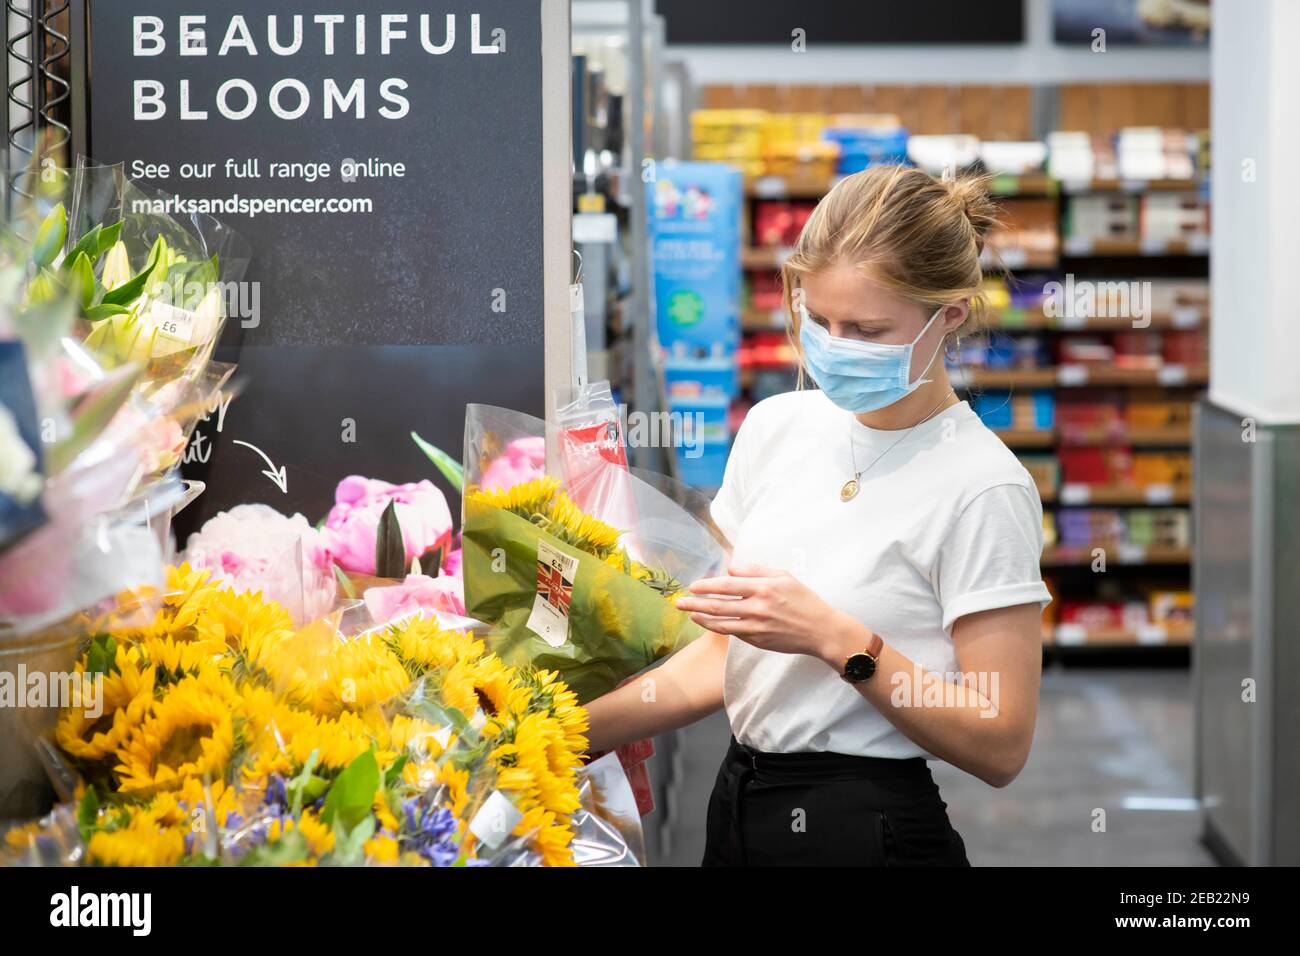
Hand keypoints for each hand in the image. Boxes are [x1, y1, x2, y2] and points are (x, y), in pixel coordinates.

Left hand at [676, 564, 860, 664]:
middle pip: (717, 606)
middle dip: (695, 604)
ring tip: (690, 615)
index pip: (726, 585)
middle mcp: (757, 608)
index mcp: (763, 588)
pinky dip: (718, 628)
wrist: (820, 630)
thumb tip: (730, 568)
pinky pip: (733, 633)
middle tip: (679, 603)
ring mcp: (757, 627)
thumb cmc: (803, 599)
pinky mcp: (757, 641)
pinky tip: (709, 623)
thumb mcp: (783, 576)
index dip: (706, 586)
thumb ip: (755, 570)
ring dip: (702, 619)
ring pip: (721, 624)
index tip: (693, 586)